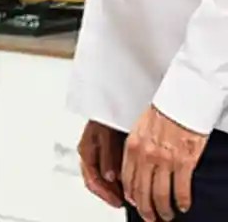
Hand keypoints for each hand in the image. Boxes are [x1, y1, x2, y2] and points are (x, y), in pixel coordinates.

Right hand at [78, 120, 124, 207]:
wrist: (115, 98)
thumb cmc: (108, 112)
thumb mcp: (106, 136)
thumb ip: (107, 157)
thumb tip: (110, 177)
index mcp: (86, 151)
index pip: (92, 180)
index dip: (105, 194)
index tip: (118, 202)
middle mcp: (90, 153)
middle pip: (97, 181)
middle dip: (110, 193)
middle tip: (125, 201)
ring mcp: (97, 151)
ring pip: (103, 176)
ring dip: (115, 186)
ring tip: (130, 192)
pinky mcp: (107, 148)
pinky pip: (110, 168)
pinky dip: (119, 176)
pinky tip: (130, 178)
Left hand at [122, 105, 209, 220]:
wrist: (183, 101)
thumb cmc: (163, 112)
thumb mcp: (139, 129)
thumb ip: (135, 149)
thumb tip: (135, 168)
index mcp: (132, 147)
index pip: (127, 179)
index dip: (132, 196)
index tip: (136, 204)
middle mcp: (145, 155)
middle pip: (142, 191)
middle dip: (146, 209)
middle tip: (151, 218)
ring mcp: (165, 160)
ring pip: (160, 194)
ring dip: (163, 209)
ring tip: (167, 215)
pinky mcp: (184, 162)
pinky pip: (181, 189)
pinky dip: (182, 201)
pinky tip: (183, 206)